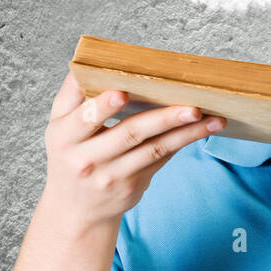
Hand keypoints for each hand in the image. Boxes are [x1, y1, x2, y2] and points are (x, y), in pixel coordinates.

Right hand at [41, 73, 222, 230]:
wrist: (77, 209)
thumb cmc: (69, 154)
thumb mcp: (58, 126)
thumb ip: (72, 95)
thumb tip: (90, 60)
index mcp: (64, 137)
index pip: (85, 119)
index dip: (103, 107)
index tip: (122, 93)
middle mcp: (87, 159)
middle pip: (129, 134)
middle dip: (162, 119)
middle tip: (192, 107)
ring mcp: (112, 176)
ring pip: (153, 149)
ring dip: (186, 133)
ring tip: (212, 119)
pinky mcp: (132, 186)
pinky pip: (160, 159)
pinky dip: (182, 142)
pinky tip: (203, 130)